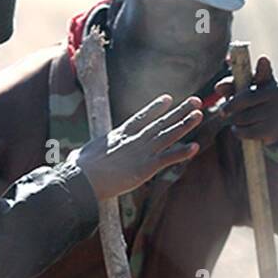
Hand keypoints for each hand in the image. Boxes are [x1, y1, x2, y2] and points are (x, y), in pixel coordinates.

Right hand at [74, 95, 202, 201]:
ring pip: (169, 135)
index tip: (167, 99)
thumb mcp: (85, 154)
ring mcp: (142, 152)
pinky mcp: (146, 167)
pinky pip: (168, 158)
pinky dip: (182, 152)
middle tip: (195, 100)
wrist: (83, 178)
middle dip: (179, 111)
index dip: (156, 108)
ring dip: (185, 124)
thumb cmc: (79, 169)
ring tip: (199, 114)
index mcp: (120, 135)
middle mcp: (135, 140)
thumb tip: (78, 157)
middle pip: (161, 122)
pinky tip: (195, 146)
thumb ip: (91, 154)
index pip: (141, 117)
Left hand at [214, 55, 277, 146]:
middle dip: (231, 106)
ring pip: (243, 117)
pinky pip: (245, 131)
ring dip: (234, 119)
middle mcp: (275, 93)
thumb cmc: (253, 101)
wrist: (274, 123)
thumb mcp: (244, 90)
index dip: (263, 65)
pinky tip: (239, 128)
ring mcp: (274, 111)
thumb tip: (218, 87)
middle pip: (246, 99)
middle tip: (221, 111)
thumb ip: (230, 85)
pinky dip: (237, 131)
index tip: (262, 59)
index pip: (265, 71)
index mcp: (267, 79)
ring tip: (236, 119)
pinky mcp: (270, 128)